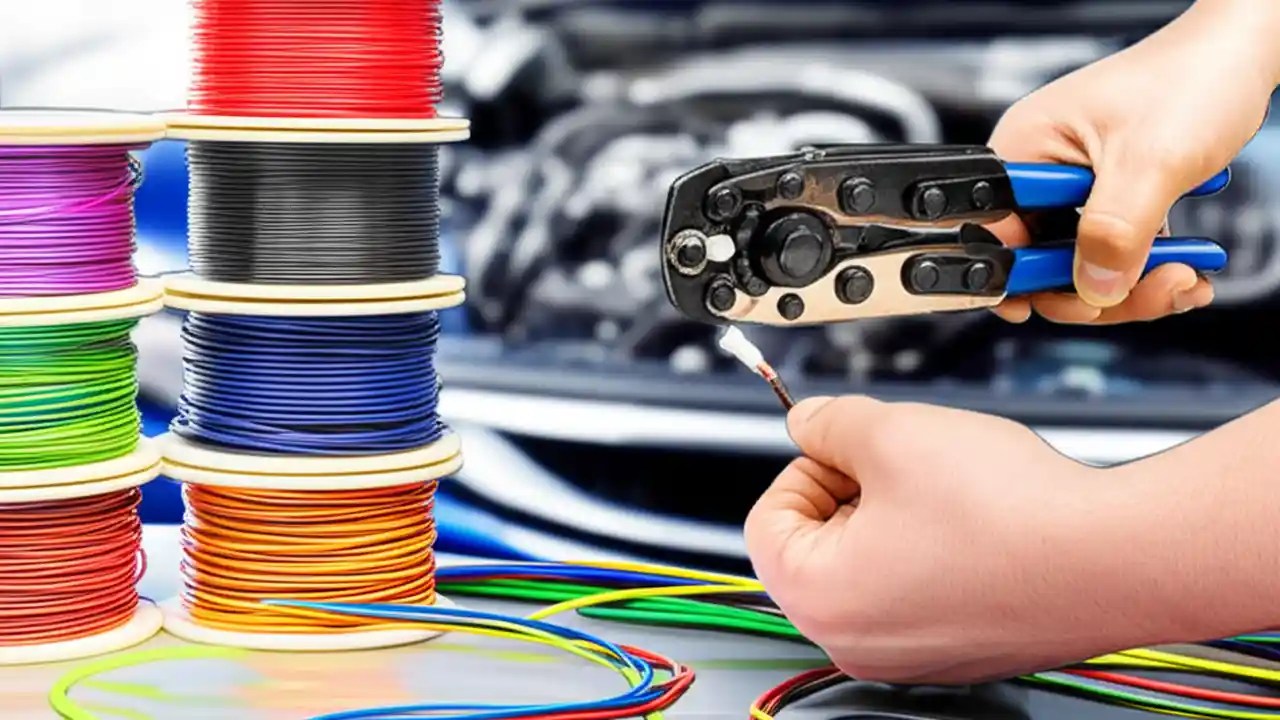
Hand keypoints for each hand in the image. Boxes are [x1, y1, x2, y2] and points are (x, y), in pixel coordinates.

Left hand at [744, 396, 1179, 683]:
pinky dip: (928, 550)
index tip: (843, 447)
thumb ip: (828, 423)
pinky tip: (971, 522)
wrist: (1114, 558)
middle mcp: (855, 642)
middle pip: (813, 547)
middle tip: (897, 461)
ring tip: (942, 488)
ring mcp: (908, 655)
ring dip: (889, 517)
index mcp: (819, 598)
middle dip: (847, 492)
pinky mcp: (956, 651)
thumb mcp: (891, 433)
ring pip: (866, 566)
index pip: (767, 522)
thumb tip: (806, 422)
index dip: (804, 468)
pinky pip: (913, 591)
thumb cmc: (1008, 513)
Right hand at [988, 0, 1274, 323]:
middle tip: (1148, 287)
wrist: (1242, 59)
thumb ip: (1115, 232)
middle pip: (1038, 264)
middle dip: (1096, 288)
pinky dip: (1147, 273)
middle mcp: (1040, 173)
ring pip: (1079, 268)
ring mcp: (1073, 191)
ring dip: (1132, 286)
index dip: (1021, 279)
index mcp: (1024, 151)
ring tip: (1181, 275)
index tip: (1070, 297)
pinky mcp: (1108, 203)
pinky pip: (1110, 256)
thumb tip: (1092, 288)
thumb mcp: (1150, 161)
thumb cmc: (1193, 79)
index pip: (994, 236)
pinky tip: (1182, 268)